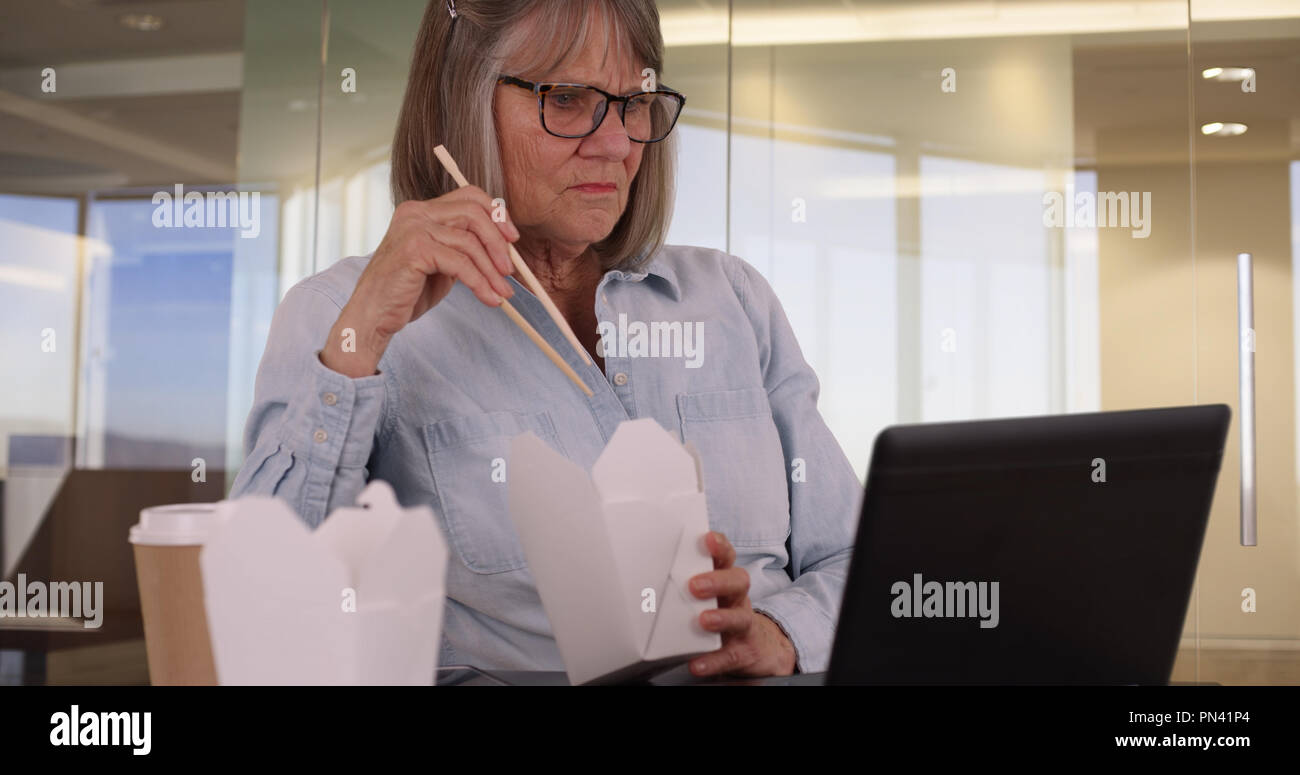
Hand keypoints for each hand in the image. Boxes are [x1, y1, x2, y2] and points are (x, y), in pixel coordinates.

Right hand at [321, 185, 518, 376]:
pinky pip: (460, 263)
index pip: (470, 196)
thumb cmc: (407, 291)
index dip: (497, 215)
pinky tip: (489, 298)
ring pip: (469, 242)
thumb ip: (464, 248)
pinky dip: (479, 282)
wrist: (374, 315)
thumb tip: (506, 249)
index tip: (513, 239)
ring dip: (492, 271)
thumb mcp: (442, 263)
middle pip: (474, 213)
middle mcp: (416, 212)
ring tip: (503, 293)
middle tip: (511, 271)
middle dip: (498, 243)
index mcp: (422, 210)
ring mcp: (413, 228)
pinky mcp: (414, 249)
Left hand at [688, 531, 796, 677]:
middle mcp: (737, 599)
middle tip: (695, 585)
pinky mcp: (742, 652)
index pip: (727, 558)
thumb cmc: (722, 613)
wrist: (756, 648)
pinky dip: (713, 661)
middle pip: (738, 581)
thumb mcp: (710, 594)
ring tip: (703, 621)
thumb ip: (687, 581)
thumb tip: (648, 571)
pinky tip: (698, 664)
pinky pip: (729, 656)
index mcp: (726, 581)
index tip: (707, 538)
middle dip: (717, 581)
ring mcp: (742, 625)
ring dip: (721, 618)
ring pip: (740, 617)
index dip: (720, 546)